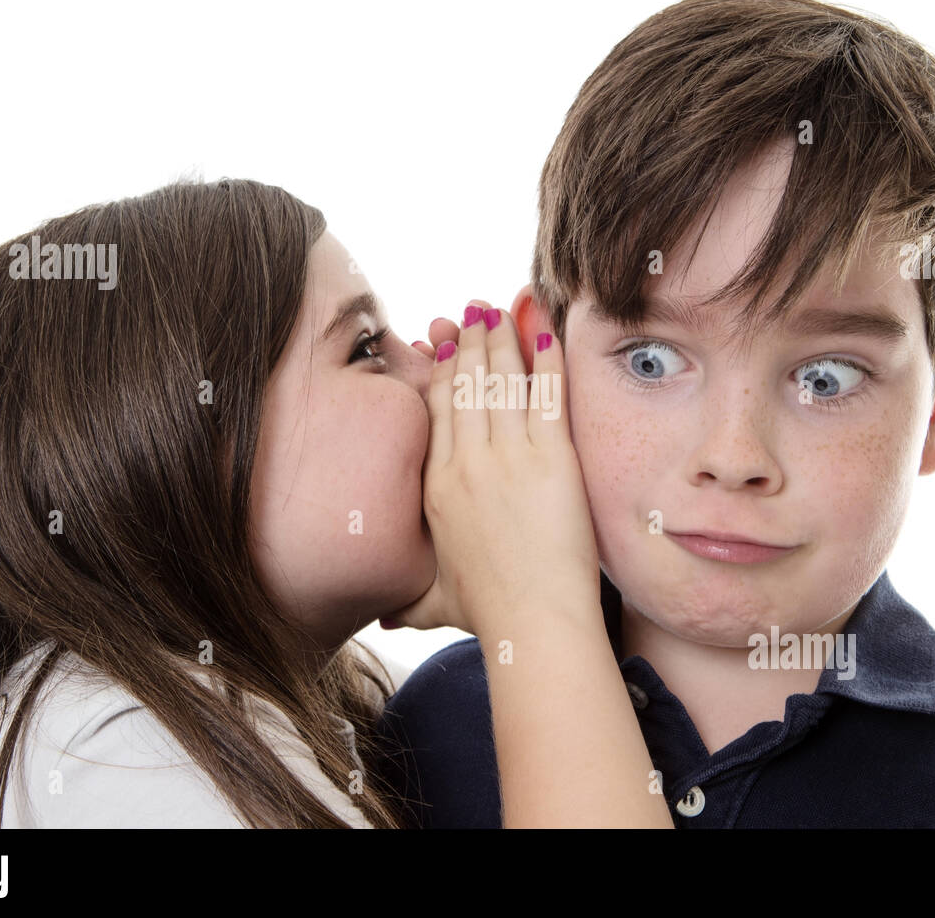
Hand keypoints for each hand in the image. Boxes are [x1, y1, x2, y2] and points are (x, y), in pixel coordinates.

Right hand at [386, 302, 598, 634]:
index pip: (437, 409)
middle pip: (464, 385)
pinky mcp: (551, 461)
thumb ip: (405, 603)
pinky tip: (546, 330)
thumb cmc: (488, 615)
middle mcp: (466, 464)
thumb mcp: (431, 603)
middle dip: (469, 340)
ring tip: (502, 309)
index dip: (443, 369)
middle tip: (475, 310)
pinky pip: (546, 395)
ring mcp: (508, 459)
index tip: (447, 342)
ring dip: (501, 338)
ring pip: (500, 381)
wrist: (531, 624)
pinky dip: (546, 359)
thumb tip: (383, 621)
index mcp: (436, 485)